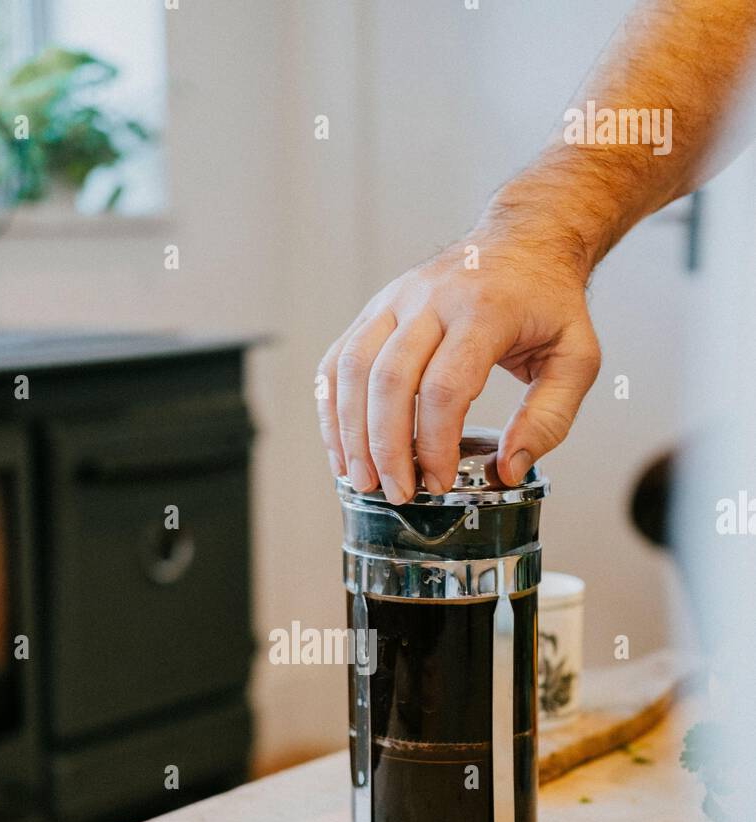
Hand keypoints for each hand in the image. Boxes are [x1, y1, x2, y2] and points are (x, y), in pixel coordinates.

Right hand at [317, 207, 600, 500]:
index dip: (435, 443)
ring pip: (353, 368)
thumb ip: (549, 417)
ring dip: (351, 432)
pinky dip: (333, 408)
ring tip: (362, 480)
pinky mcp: (375, 309)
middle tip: (397, 493)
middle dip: (387, 447)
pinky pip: (338, 359)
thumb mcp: (577, 358)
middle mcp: (431, 299)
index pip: (445, 386)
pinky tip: (343, 446)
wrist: (524, 239)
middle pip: (390, 380)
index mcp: (484, 310)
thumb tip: (509, 469)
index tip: (440, 481)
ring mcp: (395, 300)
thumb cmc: (548, 301)